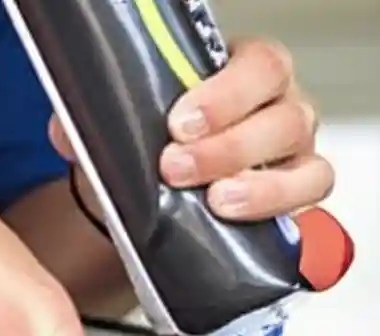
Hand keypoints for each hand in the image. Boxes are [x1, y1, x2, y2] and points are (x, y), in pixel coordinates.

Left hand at [50, 37, 333, 221]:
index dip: (226, 95)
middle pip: (287, 117)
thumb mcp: (130, 122)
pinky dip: (280, 217)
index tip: (180, 122)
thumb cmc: (163, 139)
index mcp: (246, 73)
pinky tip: (242, 224)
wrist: (162, 185)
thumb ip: (101, 119)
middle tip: (177, 168)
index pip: (261, 66)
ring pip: (307, 167)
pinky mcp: (296, 202)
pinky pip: (310, 211)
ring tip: (215, 202)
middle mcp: (281, 109)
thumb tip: (69, 131)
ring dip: (259, 188)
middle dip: (229, 146)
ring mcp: (295, 158)